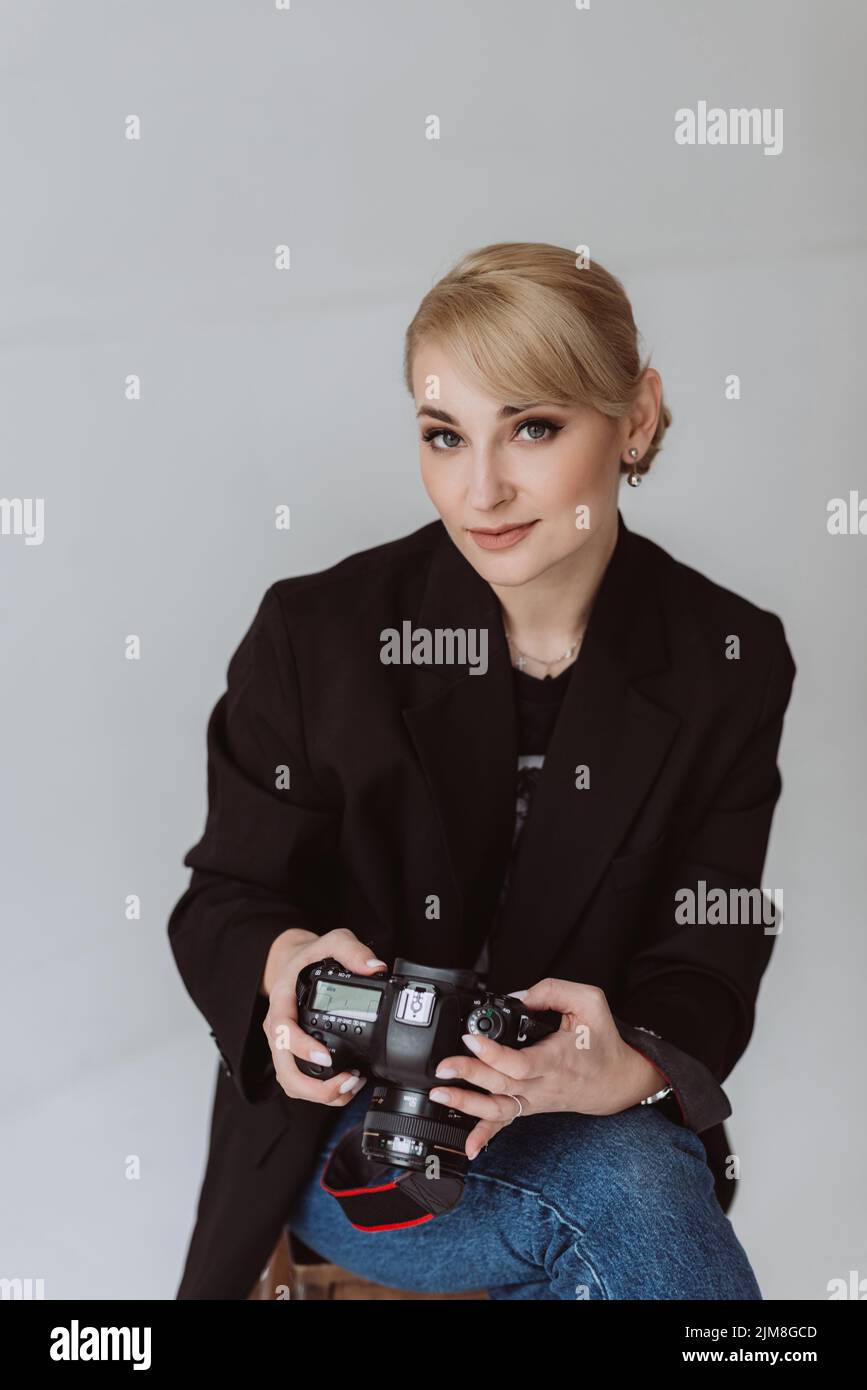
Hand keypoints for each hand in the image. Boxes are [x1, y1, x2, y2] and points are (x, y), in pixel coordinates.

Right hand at [262, 927, 387, 1106]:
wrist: (295, 963)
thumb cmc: (310, 956)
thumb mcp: (332, 941)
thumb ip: (352, 950)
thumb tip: (375, 967)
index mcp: (281, 1003)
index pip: (282, 1031)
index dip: (301, 1049)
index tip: (327, 1056)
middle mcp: (278, 1029)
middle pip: (284, 1070)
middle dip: (314, 1087)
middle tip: (348, 1082)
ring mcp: (284, 1046)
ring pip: (292, 1083)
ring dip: (320, 1094)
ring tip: (352, 1086)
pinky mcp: (296, 1055)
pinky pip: (301, 1082)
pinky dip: (322, 1092)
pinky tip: (347, 1085)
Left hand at [428, 977, 665, 1158]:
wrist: (616, 1080)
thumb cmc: (602, 1041)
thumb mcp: (589, 1003)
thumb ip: (554, 992)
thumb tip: (520, 997)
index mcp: (557, 1060)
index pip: (521, 1063)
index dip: (492, 1053)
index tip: (471, 1038)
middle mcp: (544, 1085)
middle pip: (502, 1085)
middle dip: (469, 1075)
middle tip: (444, 1066)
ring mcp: (536, 1100)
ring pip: (499, 1108)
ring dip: (467, 1103)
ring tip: (441, 1093)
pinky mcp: (531, 1106)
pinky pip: (507, 1123)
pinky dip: (486, 1135)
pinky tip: (470, 1146)